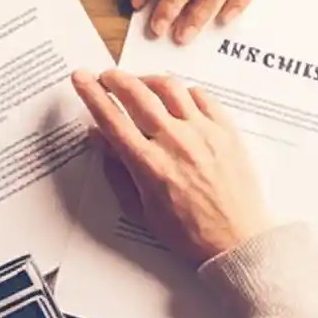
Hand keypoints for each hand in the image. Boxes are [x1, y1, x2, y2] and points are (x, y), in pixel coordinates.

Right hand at [72, 70, 272, 265]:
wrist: (236, 241)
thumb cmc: (188, 232)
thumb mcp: (140, 208)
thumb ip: (116, 171)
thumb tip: (98, 137)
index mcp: (149, 165)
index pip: (111, 119)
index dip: (92, 94)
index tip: (81, 78)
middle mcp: (175, 142)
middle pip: (137, 93)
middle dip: (115, 79)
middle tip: (107, 76)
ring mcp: (203, 133)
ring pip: (169, 87)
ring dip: (147, 79)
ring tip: (140, 83)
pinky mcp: (226, 130)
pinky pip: (201, 96)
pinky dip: (183, 91)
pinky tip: (176, 98)